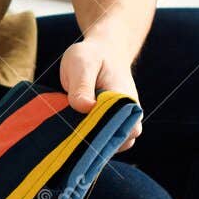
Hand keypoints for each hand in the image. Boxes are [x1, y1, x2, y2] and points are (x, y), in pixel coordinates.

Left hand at [59, 36, 142, 153]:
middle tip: (70, 135)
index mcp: (126, 102)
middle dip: (95, 145)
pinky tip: (71, 133)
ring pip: (109, 145)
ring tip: (69, 133)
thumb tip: (84, 107)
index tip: (81, 133)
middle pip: (118, 143)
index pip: (126, 131)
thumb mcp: (82, 63)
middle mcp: (129, 115)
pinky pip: (101, 141)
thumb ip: (82, 85)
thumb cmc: (92, 56)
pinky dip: (87, 141)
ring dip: (90, 144)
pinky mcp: (109, 125)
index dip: (104, 138)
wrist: (102, 52)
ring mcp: (120, 122)